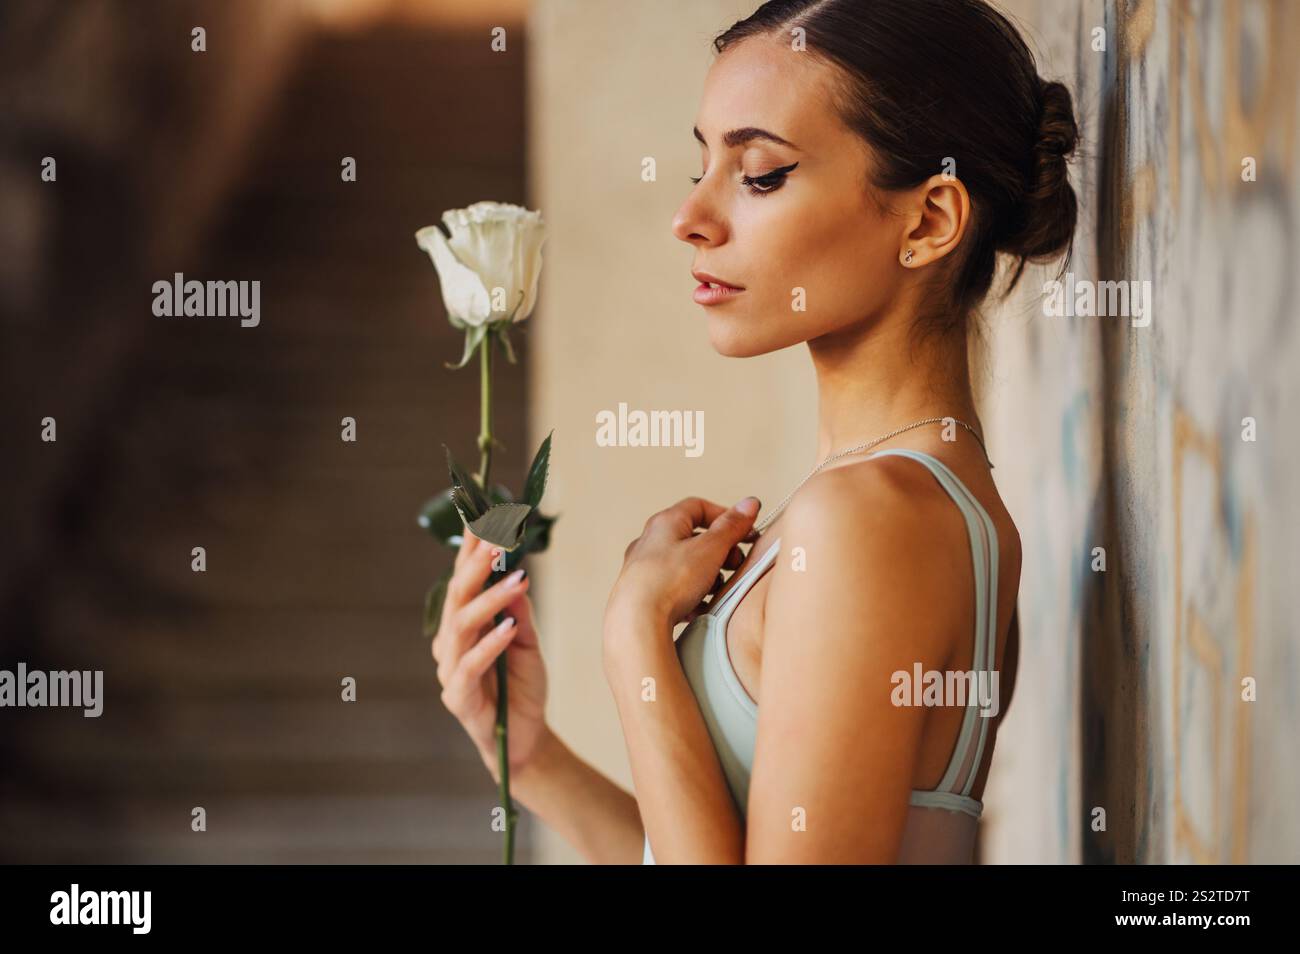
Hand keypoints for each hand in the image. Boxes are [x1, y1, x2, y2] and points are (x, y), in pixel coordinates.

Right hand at [432, 528, 548, 783]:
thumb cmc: (520, 687)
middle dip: (476, 565)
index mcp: (463, 625)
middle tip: (497, 540)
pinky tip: (509, 629)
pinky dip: (490, 646)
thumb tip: (515, 574)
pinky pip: (470, 667)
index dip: (470, 549)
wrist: (524, 739)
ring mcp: (450, 670)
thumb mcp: (529, 642)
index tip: (483, 516)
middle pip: (456, 596)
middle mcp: (450, 643)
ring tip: (516, 579)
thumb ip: (519, 612)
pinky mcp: (458, 699)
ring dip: (489, 600)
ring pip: (460, 627)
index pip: (463, 580)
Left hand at [607, 496, 760, 629]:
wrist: (637, 621)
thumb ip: (731, 527)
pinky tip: (702, 607)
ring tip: (718, 588)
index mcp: (665, 523)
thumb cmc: (667, 582)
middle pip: (693, 537)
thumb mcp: (710, 549)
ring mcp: (645, 569)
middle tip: (734, 563)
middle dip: (720, 551)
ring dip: (708, 575)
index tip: (744, 530)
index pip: (699, 507)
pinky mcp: (645, 594)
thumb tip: (748, 504)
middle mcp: (650, 542)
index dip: (725, 516)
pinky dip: (693, 595)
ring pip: (685, 566)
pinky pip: (675, 589)